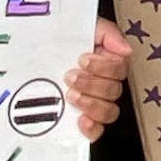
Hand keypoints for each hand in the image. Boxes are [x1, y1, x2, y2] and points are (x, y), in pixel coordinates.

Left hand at [65, 14, 132, 141]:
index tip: (82, 59)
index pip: (120, 70)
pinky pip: (97, 132)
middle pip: (114, 92)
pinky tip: (81, 120)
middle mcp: (103, 85)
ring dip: (91, 103)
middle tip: (69, 76)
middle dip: (91, 83)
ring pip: (109, 112)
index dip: (104, 67)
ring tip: (70, 95)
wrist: (34, 52)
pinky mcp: (82, 121)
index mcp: (107, 64)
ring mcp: (93, 104)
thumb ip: (108, 33)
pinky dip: (92, 128)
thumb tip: (126, 50)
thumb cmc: (62, 40)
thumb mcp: (85, 28)